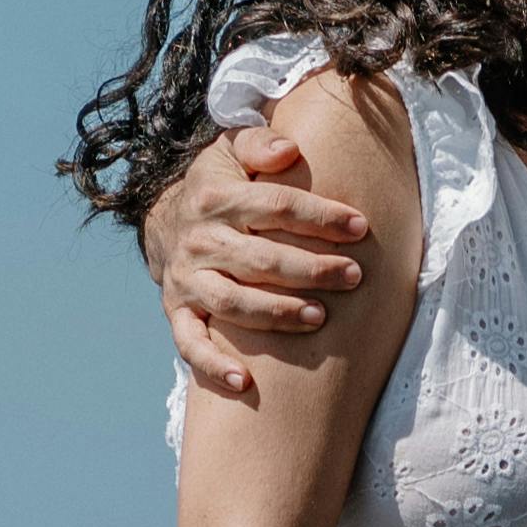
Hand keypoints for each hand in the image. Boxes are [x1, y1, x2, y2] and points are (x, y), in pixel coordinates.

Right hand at [152, 127, 377, 403]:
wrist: (166, 222)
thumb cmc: (219, 186)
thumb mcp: (230, 151)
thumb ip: (258, 143)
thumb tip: (288, 148)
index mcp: (216, 198)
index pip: (275, 206)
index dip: (320, 217)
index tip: (360, 227)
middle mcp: (200, 241)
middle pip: (261, 259)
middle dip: (311, 269)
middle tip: (353, 277)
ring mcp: (188, 280)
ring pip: (233, 303)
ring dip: (277, 313)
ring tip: (319, 318)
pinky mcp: (178, 313)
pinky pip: (190, 345)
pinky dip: (213, 366)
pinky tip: (244, 383)